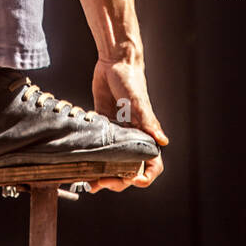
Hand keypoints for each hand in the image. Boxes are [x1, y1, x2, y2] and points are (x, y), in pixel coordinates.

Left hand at [87, 55, 168, 193]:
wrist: (115, 62)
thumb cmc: (131, 80)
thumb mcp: (138, 102)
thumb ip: (148, 121)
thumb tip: (163, 141)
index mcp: (145, 133)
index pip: (152, 162)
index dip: (146, 176)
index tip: (133, 180)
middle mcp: (132, 136)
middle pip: (129, 167)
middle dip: (118, 180)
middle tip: (102, 183)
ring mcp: (117, 132)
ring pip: (113, 160)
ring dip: (103, 173)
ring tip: (90, 182)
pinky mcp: (103, 124)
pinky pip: (99, 146)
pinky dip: (92, 157)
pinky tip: (82, 164)